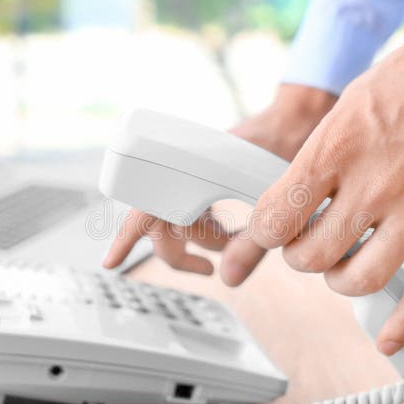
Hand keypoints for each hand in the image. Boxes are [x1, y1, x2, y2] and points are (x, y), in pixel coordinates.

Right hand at [103, 84, 337, 284]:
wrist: (293, 122)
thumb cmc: (281, 146)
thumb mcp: (269, 193)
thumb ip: (252, 239)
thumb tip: (229, 280)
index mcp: (185, 166)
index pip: (146, 208)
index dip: (125, 238)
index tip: (110, 263)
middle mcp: (178, 170)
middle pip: (163, 226)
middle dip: (183, 253)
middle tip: (208, 270)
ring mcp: (187, 176)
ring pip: (180, 223)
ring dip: (204, 240)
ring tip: (236, 242)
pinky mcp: (200, 181)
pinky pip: (194, 213)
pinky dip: (210, 229)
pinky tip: (233, 232)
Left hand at [250, 0, 403, 355]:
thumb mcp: (350, 103)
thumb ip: (321, 157)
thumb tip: (294, 200)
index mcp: (337, 147)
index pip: (276, 218)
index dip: (265, 234)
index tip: (272, 231)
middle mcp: (373, 183)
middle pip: (311, 257)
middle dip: (301, 257)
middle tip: (310, 242)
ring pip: (360, 280)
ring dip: (342, 281)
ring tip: (345, 265)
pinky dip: (403, 324)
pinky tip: (387, 339)